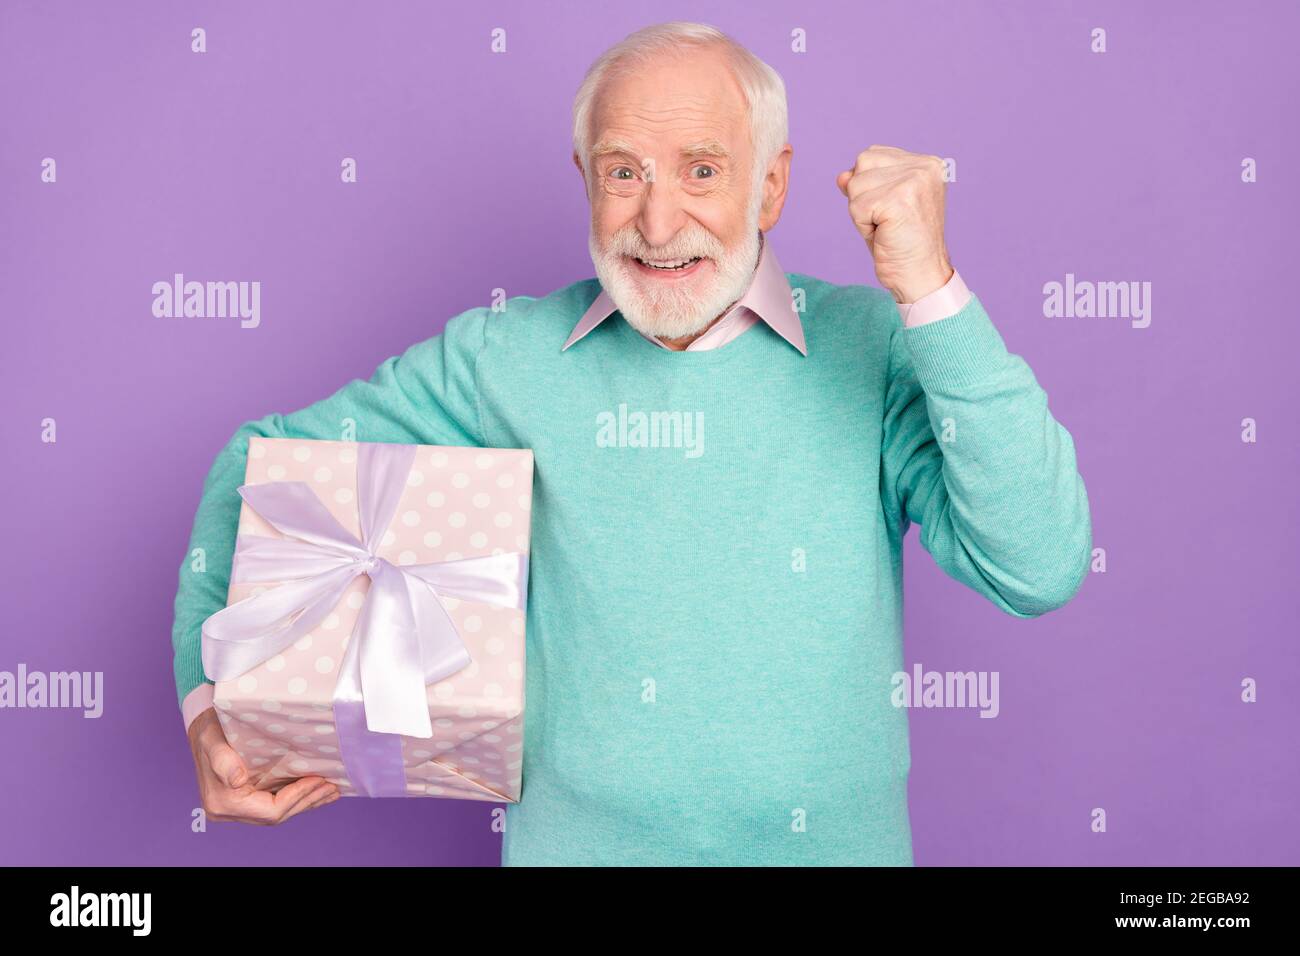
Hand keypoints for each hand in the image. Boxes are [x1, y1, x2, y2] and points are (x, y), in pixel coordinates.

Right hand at [188, 707, 339, 824]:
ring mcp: (236, 809)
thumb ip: (223, 760)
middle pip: (276, 815)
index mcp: (224, 803)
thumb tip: (237, 781)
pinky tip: (315, 790)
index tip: (318, 780)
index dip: (298, 798)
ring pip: (278, 813)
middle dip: (307, 801)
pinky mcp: (244, 800)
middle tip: (332, 787)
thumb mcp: (213, 739)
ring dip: (306, 802)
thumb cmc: (210, 729)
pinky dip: (296, 798)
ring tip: (330, 790)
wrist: (202, 726)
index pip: (271, 811)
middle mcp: (228, 812)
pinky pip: (274, 805)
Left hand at [836, 145, 953, 303]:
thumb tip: (842, 176)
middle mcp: (925, 166)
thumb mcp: (881, 207)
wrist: (920, 276)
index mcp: (928, 164)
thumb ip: (864, 184)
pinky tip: (885, 235)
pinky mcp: (900, 198)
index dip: (869, 186)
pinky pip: (857, 207)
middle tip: (887, 221)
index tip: (891, 211)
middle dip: (863, 197)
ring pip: (856, 184)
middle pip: (862, 164)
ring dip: (862, 213)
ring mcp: (914, 180)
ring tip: (887, 228)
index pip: (873, 155)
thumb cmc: (903, 244)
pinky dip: (862, 226)